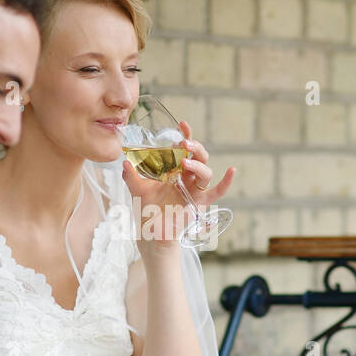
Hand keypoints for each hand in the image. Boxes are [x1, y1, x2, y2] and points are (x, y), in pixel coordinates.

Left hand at [120, 120, 235, 246]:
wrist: (151, 231)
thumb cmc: (147, 209)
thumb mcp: (137, 189)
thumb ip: (131, 175)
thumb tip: (124, 162)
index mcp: (175, 169)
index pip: (184, 148)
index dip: (186, 135)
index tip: (182, 124)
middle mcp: (187, 176)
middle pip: (199, 156)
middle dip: (194, 147)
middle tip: (182, 144)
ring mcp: (194, 189)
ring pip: (205, 172)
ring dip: (198, 164)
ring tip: (185, 162)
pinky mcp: (200, 202)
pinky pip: (217, 192)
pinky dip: (226, 182)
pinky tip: (232, 170)